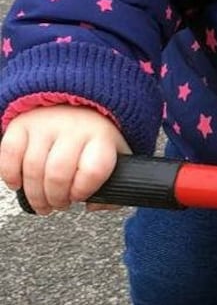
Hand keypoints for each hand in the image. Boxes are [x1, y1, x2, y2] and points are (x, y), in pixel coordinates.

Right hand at [0, 105, 129, 214]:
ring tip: (42, 200)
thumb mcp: (117, 154)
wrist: (79, 100)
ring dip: (35, 195)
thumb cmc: (96, 133)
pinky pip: (9, 154)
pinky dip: (10, 175)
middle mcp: (74, 127)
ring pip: (33, 169)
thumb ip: (117, 183)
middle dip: (55, 200)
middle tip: (58, 204)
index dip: (83, 191)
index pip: (93, 170)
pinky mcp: (23, 123)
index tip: (78, 195)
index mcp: (101, 136)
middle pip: (57, 175)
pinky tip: (19, 183)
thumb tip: (94, 204)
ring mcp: (46, 123)